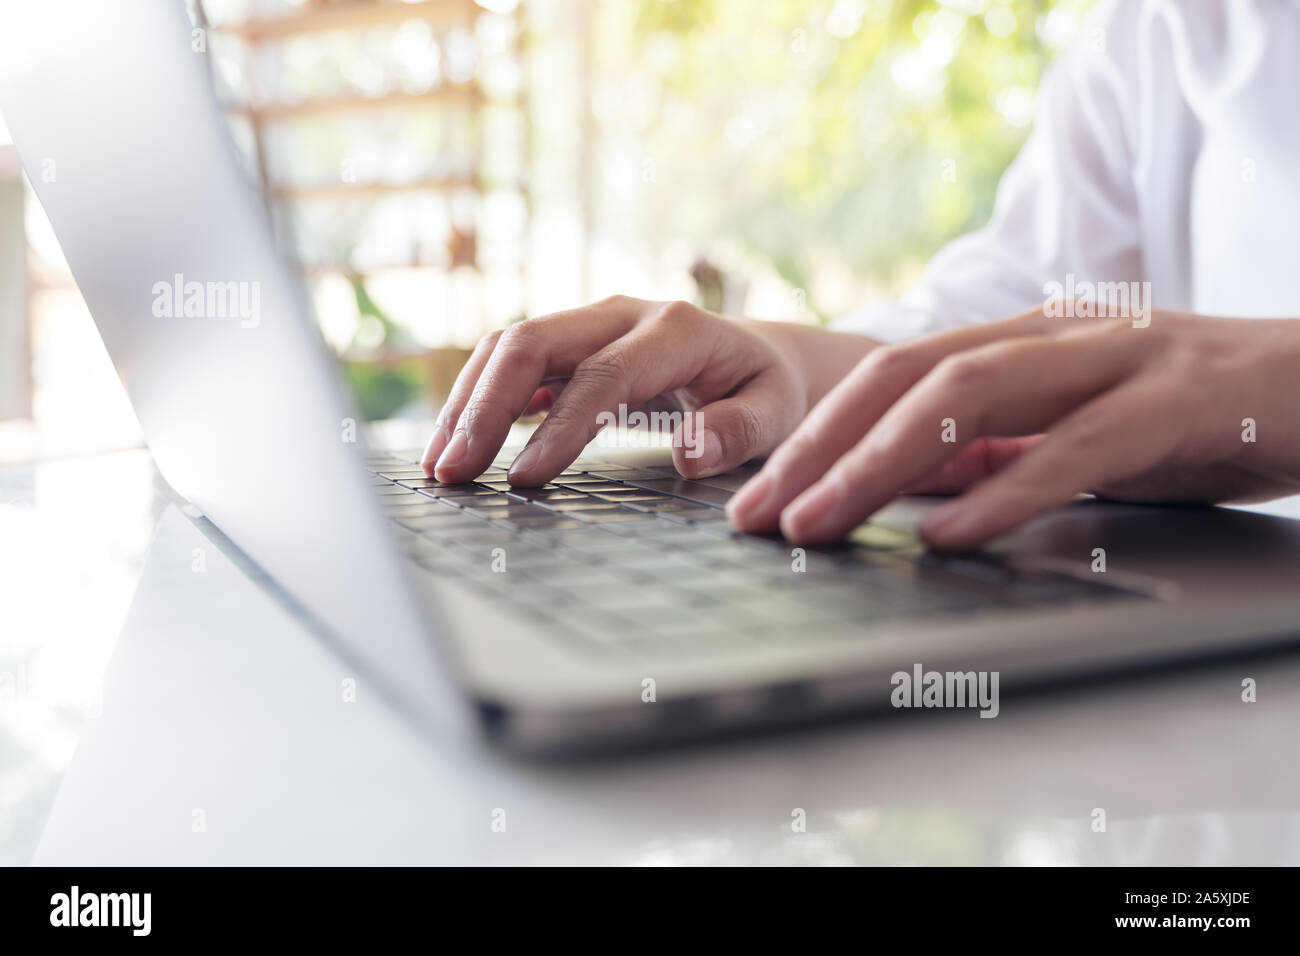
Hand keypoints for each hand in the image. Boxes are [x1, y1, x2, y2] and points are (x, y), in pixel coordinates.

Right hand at [421, 296, 872, 484]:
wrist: (760, 355)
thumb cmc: (767, 390)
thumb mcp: (776, 413)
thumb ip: (738, 431)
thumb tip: (689, 452)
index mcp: (675, 329)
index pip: (601, 375)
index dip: (558, 428)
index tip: (523, 480)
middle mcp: (622, 313)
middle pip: (533, 343)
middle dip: (486, 407)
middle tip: (451, 473)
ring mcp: (589, 322)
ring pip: (509, 346)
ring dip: (468, 402)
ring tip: (439, 465)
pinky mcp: (570, 343)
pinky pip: (511, 361)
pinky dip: (478, 399)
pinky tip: (455, 444)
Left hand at [727, 309, 1299, 548]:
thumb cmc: (1196, 415)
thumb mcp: (1076, 437)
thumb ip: (1002, 455)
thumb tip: (913, 494)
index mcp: (1023, 342)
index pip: (892, 377)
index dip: (815, 434)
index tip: (758, 498)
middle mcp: (1053, 337)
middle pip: (909, 376)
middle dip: (822, 447)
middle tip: (761, 517)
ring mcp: (1114, 360)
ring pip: (972, 395)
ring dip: (882, 462)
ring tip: (822, 521)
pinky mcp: (1175, 401)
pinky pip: (1074, 448)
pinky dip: (1004, 491)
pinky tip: (949, 535)